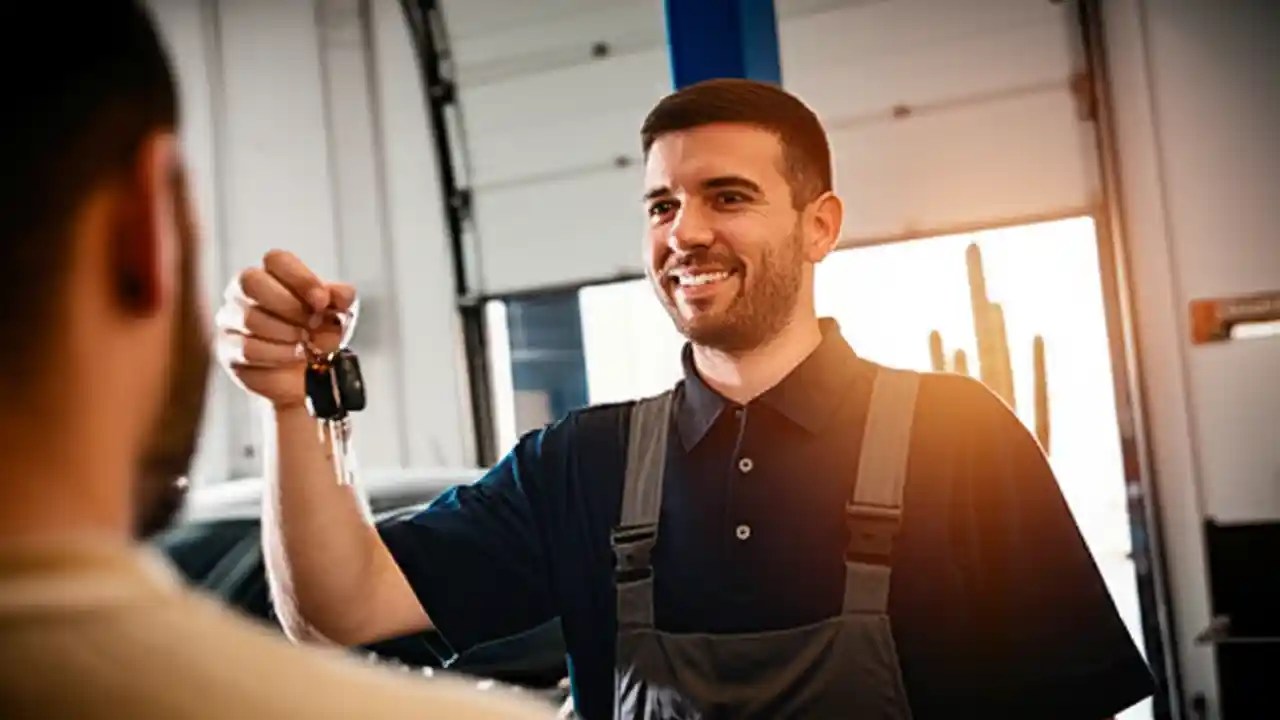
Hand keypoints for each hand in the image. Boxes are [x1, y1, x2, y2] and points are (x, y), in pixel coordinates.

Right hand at [215, 250, 356, 409]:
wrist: (308, 375)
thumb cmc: (318, 333)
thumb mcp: (339, 313)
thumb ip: (341, 298)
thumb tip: (339, 295)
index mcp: (272, 273)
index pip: (276, 259)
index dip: (301, 278)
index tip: (322, 301)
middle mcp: (244, 291)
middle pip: (252, 281)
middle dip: (290, 306)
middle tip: (312, 324)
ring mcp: (231, 319)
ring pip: (250, 318)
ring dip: (287, 333)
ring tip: (306, 343)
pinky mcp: (228, 350)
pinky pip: (247, 348)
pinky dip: (278, 354)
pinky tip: (293, 356)